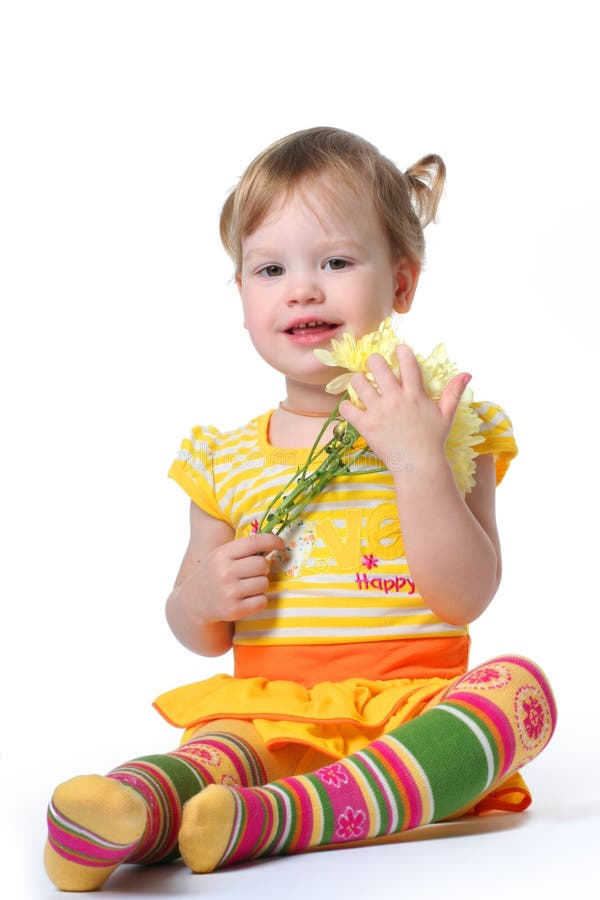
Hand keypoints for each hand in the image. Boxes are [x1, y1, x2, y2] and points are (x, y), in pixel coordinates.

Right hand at [191, 532, 285, 623]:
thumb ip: (243, 549)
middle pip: (262, 565)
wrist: (194, 602)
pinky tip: (247, 599)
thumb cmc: (214, 574)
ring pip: (264, 584)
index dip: (272, 541)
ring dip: (261, 585)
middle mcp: (224, 572)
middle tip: (254, 573)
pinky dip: (259, 600)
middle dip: (263, 569)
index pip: (255, 542)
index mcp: (222, 554)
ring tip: (248, 587)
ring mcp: (229, 593)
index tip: (280, 545)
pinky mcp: (234, 611)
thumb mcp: (221, 556)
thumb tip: (275, 542)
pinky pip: (262, 601)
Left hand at [339, 345, 470, 473]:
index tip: (398, 349)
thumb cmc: (433, 441)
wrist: (419, 466)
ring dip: (357, 381)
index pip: (407, 362)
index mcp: (415, 394)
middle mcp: (395, 399)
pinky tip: (352, 408)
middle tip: (374, 366)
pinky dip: (345, 407)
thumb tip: (467, 374)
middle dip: (374, 361)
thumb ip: (454, 392)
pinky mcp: (366, 426)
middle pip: (377, 365)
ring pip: (358, 382)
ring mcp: (379, 412)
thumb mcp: (447, 415)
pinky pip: (346, 409)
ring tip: (361, 385)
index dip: (401, 351)